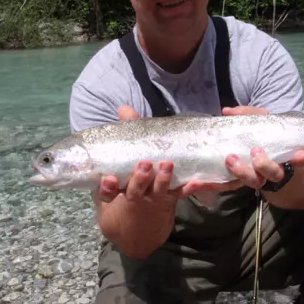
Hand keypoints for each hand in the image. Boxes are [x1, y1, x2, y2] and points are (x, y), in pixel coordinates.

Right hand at [97, 105, 241, 203]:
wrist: (155, 179)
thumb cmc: (137, 157)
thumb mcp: (131, 142)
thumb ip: (128, 127)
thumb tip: (124, 108)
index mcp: (119, 184)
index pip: (108, 192)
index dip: (107, 188)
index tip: (109, 178)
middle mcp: (135, 192)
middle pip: (134, 192)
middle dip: (139, 180)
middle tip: (145, 164)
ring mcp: (154, 195)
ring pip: (157, 193)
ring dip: (162, 181)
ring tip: (167, 164)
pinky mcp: (173, 194)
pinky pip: (180, 193)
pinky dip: (188, 188)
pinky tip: (196, 181)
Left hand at [222, 105, 303, 189]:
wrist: (249, 153)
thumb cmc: (262, 135)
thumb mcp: (260, 121)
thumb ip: (248, 114)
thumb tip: (227, 110)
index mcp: (283, 155)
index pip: (296, 159)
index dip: (299, 159)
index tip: (302, 155)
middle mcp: (273, 169)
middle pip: (273, 174)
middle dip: (264, 164)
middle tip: (255, 150)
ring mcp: (258, 177)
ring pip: (255, 181)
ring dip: (242, 171)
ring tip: (230, 159)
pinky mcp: (242, 182)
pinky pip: (235, 184)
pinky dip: (225, 180)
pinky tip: (217, 174)